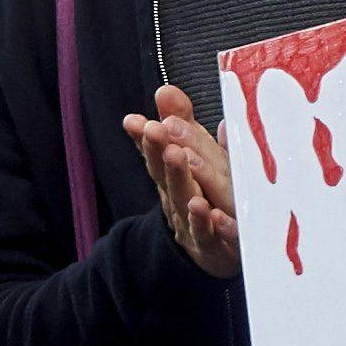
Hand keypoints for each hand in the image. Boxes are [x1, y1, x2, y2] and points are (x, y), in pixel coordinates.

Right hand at [122, 85, 242, 277]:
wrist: (211, 255)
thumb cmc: (204, 197)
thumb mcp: (192, 157)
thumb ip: (181, 124)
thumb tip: (166, 91)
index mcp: (173, 175)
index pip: (155, 152)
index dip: (144, 137)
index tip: (134, 120)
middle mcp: (177, 197)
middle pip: (164, 173)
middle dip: (158, 150)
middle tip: (155, 129)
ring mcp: (190, 223)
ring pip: (184, 199)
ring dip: (179, 178)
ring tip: (177, 157)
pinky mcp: (209, 245)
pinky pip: (207, 234)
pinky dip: (204, 223)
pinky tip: (206, 210)